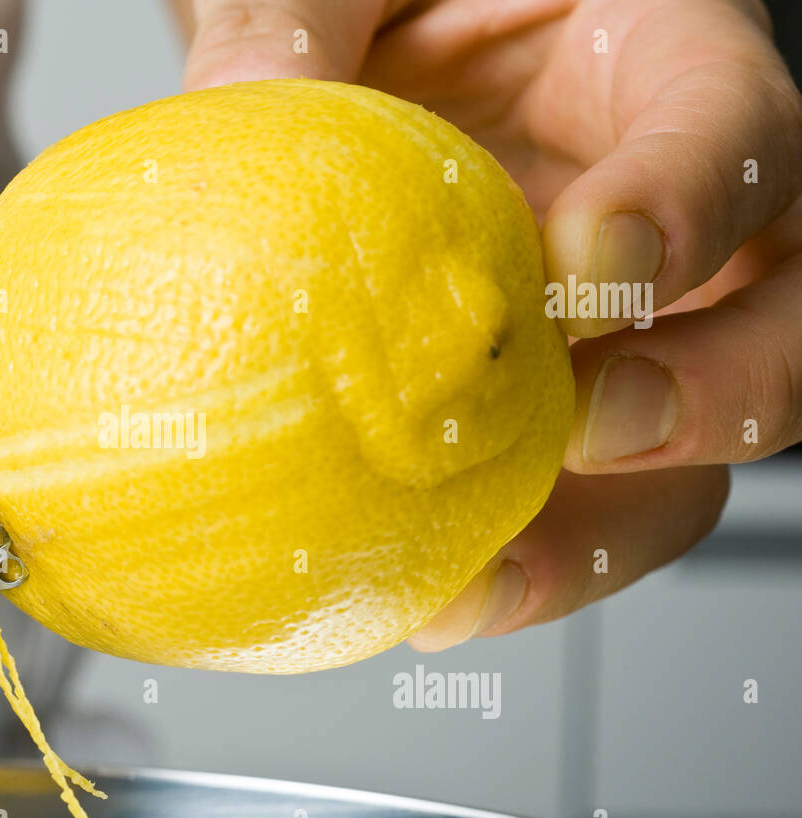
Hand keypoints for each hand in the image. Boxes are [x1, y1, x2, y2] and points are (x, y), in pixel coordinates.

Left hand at [178, 0, 801, 648]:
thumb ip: (299, 24)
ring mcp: (631, 323)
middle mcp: (678, 207)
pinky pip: (583, 497)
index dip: (689, 205)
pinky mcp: (560, 401)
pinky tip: (437, 590)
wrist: (362, 55)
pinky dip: (524, 554)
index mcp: (658, 62)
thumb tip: (239, 102)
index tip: (592, 273)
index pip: (734, 128)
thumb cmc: (386, 0)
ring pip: (693, 446)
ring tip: (489, 577)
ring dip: (608, 526)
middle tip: (598, 429)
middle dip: (716, 393)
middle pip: (783, 316)